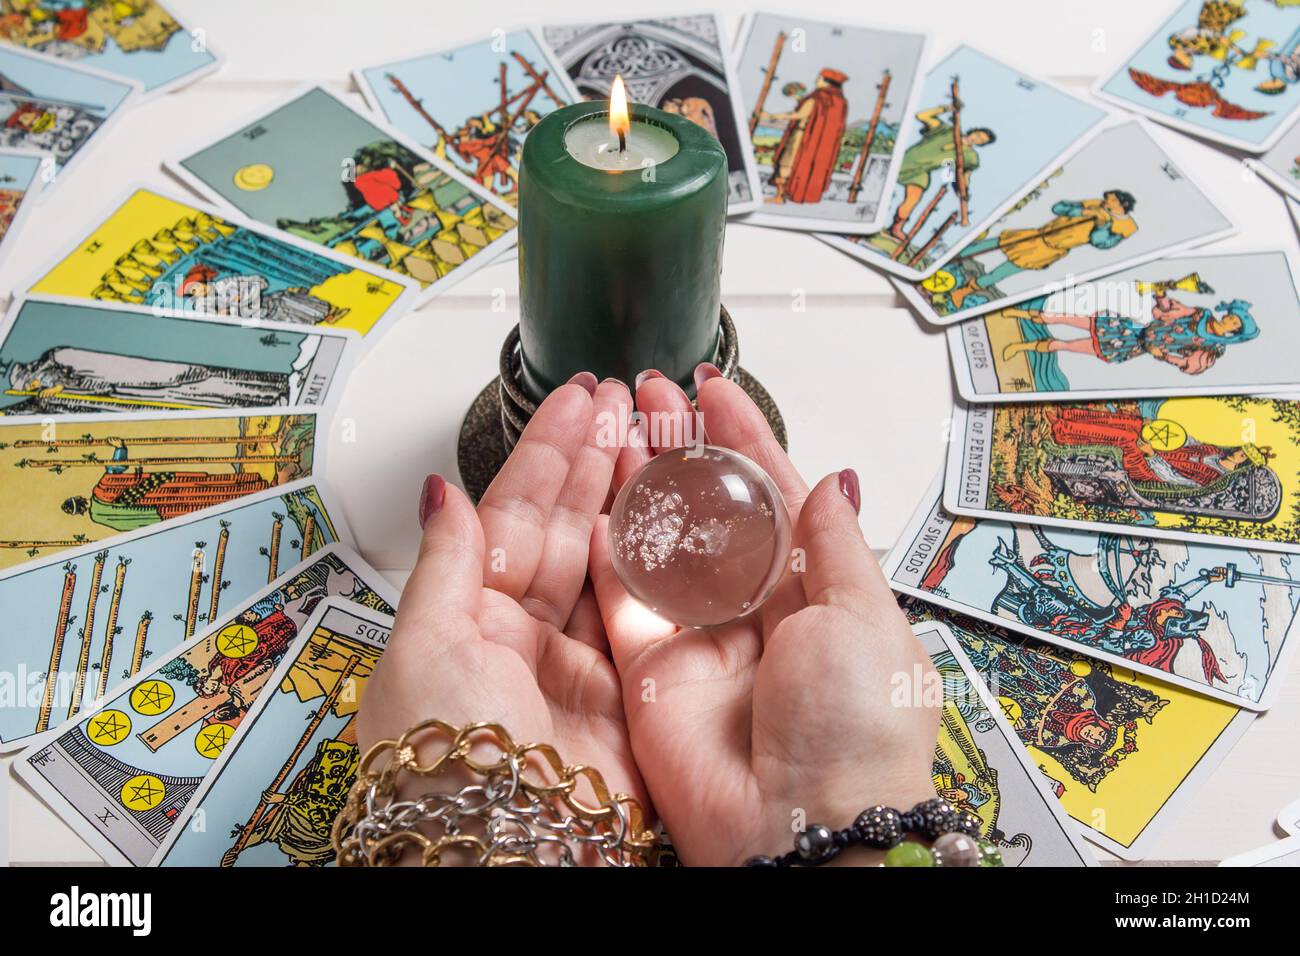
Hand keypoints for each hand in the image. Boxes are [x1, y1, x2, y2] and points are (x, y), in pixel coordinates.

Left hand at [358, 375, 646, 861]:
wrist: (494, 840)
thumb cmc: (438, 754)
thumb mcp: (422, 642)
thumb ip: (444, 559)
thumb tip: (441, 491)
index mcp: (472, 617)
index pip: (515, 516)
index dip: (544, 455)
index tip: (570, 404)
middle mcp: (529, 637)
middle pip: (568, 529)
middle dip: (592, 460)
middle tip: (619, 402)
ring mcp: (584, 663)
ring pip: (611, 561)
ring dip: (628, 496)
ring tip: (647, 432)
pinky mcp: (631, 696)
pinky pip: (648, 614)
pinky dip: (662, 562)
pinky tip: (670, 514)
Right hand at [587, 366, 940, 864]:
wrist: (807, 828)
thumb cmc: (860, 729)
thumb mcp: (865, 616)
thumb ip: (834, 542)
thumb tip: (835, 479)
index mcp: (817, 594)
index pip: (774, 497)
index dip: (745, 440)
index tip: (717, 390)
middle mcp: (757, 614)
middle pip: (710, 513)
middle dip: (683, 450)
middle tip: (654, 393)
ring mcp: (701, 643)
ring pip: (662, 547)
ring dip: (643, 484)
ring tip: (621, 424)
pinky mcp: (651, 677)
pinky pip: (622, 605)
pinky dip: (608, 555)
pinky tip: (599, 502)